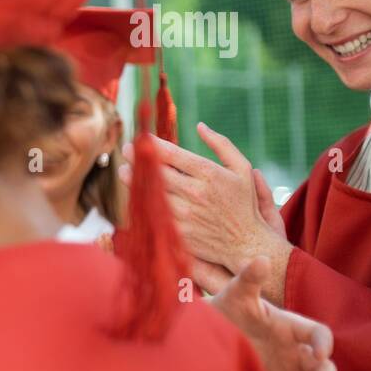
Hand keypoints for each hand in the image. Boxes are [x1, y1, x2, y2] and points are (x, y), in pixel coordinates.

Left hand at [120, 122, 291, 303]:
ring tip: (124, 171)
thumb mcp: (242, 169)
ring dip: (134, 180)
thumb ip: (222, 145)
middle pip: (156, 172)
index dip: (151, 144)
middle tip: (126, 151)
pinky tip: (136, 195)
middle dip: (138, 159)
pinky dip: (142, 203)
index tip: (140, 138)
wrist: (246, 244)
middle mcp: (195, 193)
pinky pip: (153, 214)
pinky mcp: (178, 232)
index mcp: (209, 174)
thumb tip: (200, 126)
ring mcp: (185, 214)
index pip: (171, 154)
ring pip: (150, 192)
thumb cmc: (244, 203)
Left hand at [209, 256, 336, 370]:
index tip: (321, 353)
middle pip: (323, 368)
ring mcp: (290, 369)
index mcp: (291, 326)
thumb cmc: (224, 308)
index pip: (318, 334)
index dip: (324, 343)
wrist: (207, 332)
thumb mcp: (235, 294)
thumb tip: (259, 259)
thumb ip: (248, 280)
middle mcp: (296, 349)